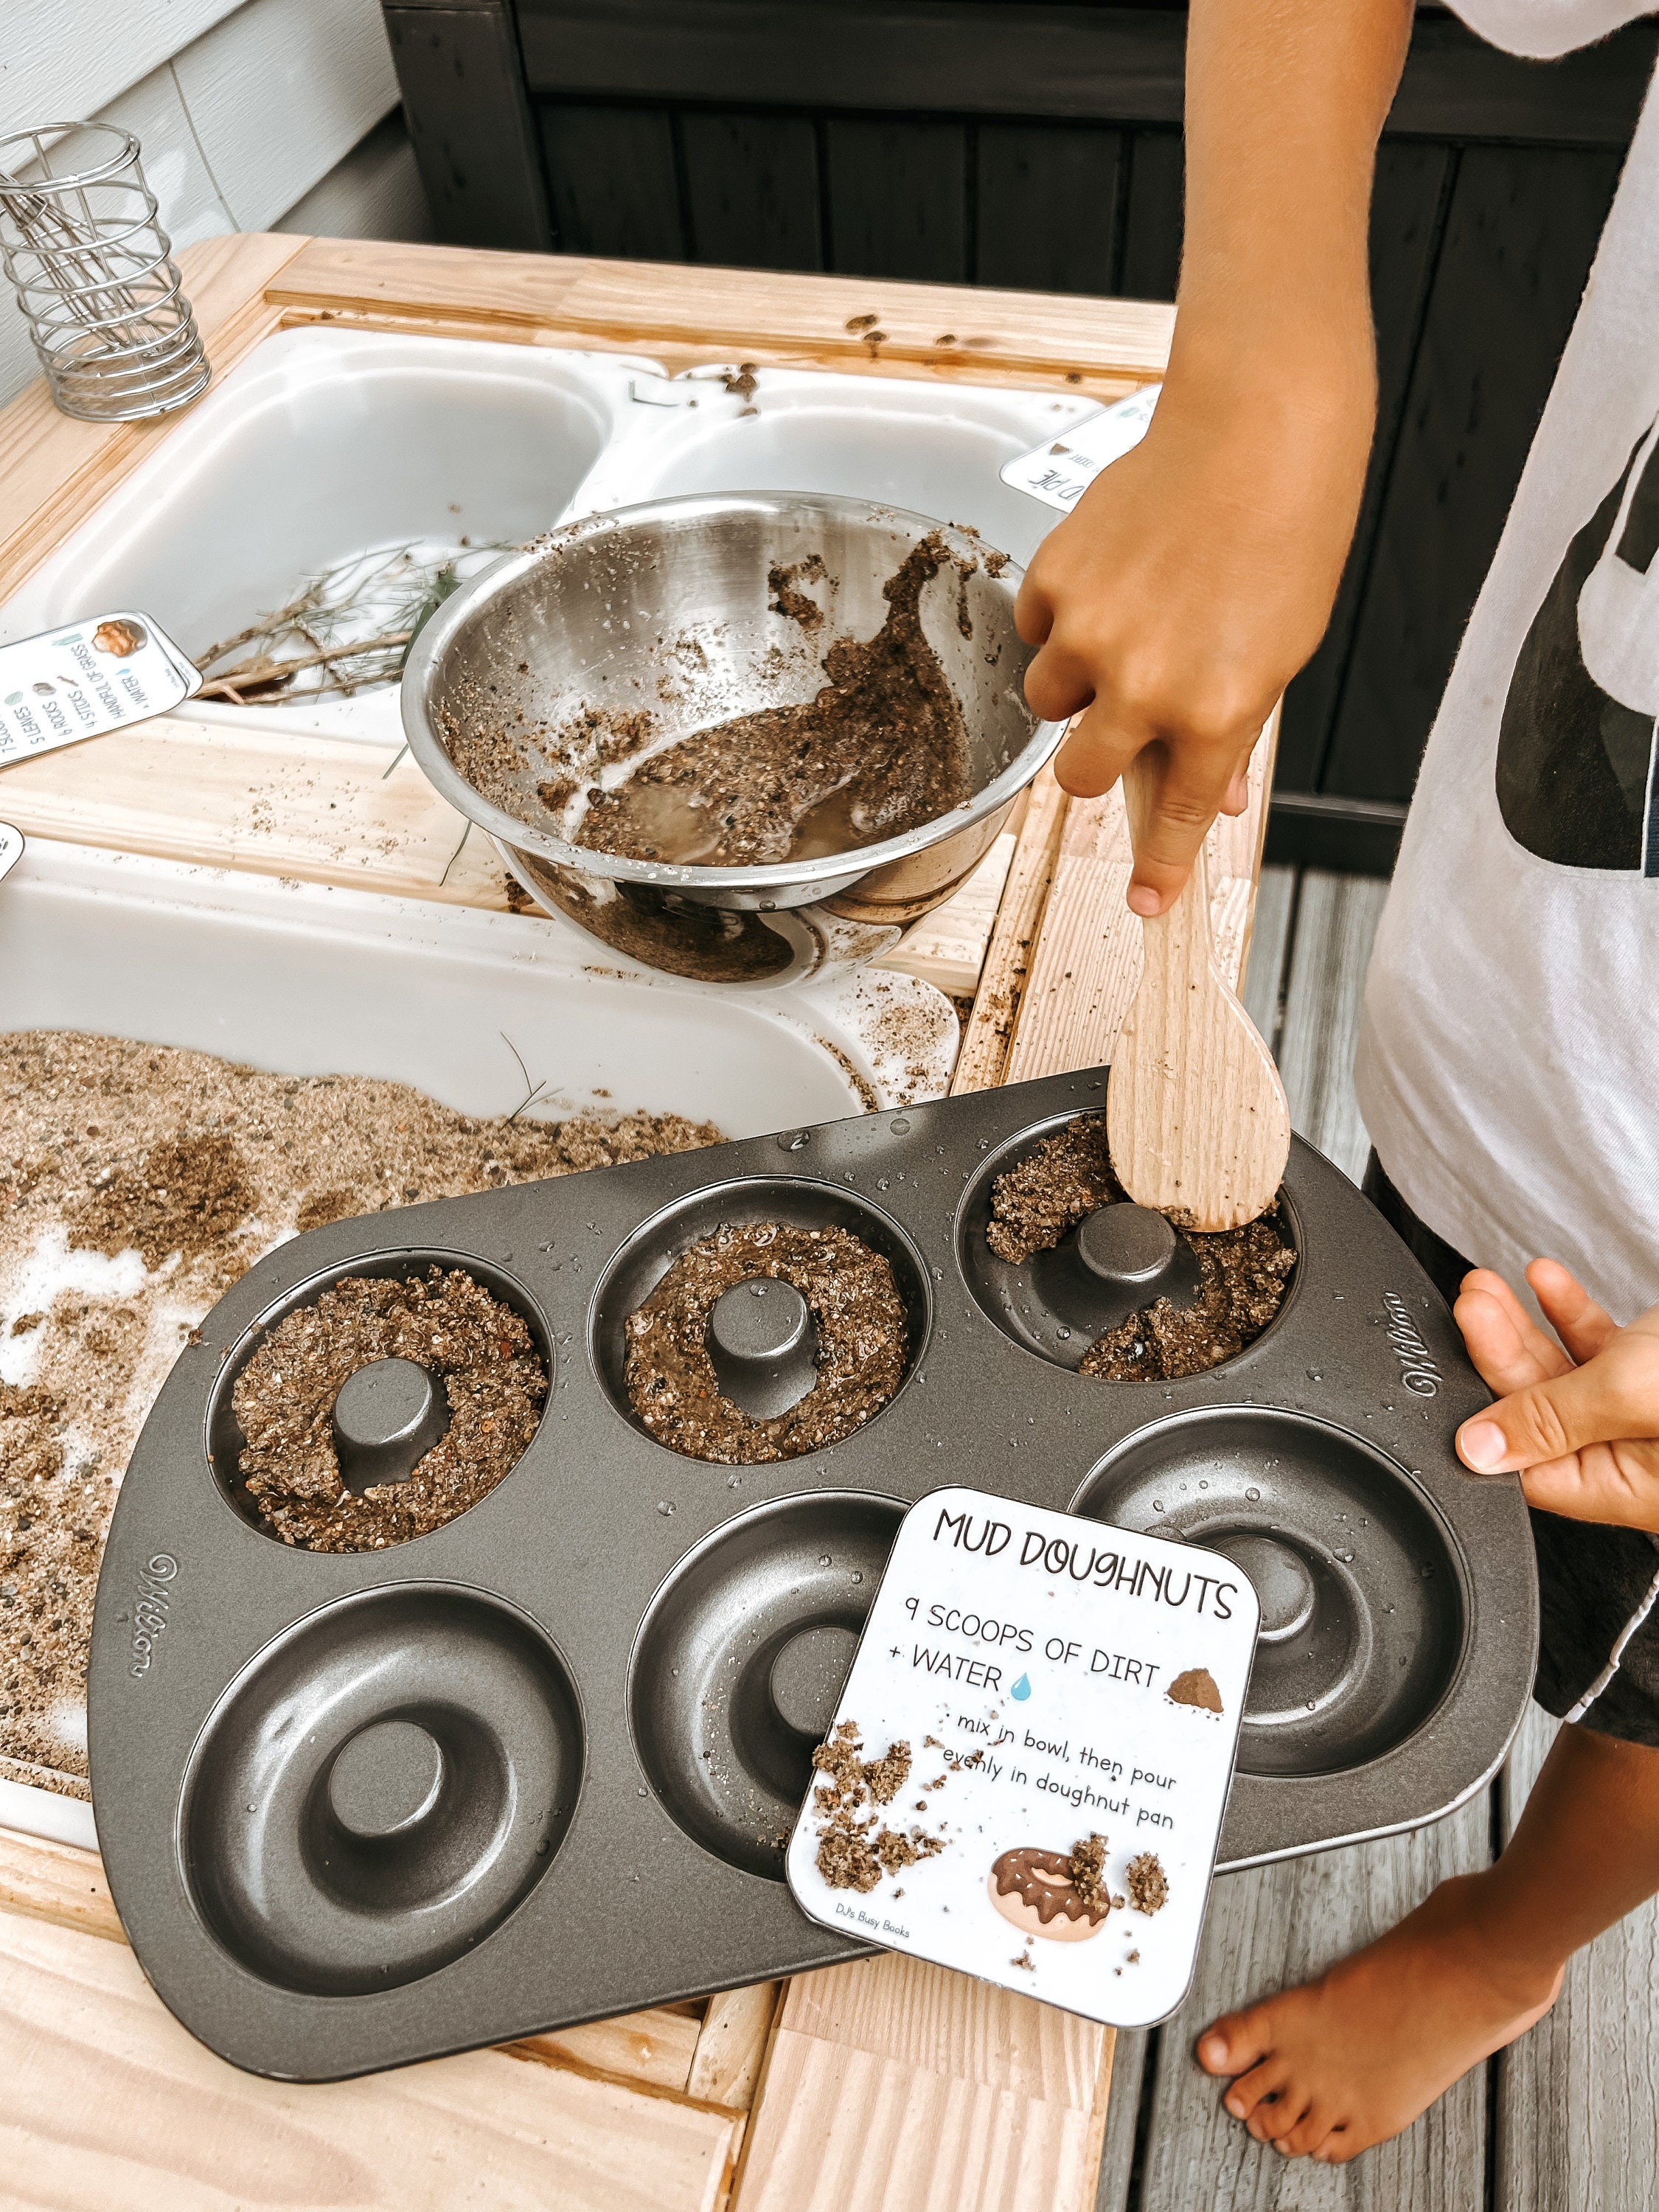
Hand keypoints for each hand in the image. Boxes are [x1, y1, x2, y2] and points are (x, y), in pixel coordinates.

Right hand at [1014, 364, 1371, 915]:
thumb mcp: (1278, 652)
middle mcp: (1143, 682)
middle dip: (1095, 761)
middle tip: (1119, 724)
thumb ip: (1232, 728)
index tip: (1146, 905)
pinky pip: (1033, 628)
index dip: (1159, 868)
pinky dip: (1060, 619)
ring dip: (1074, 684)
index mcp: (1214, 709)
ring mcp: (1091, 631)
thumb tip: (1213, 792)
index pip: (1176, 814)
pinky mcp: (1054, 578)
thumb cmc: (1285, 532)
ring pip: (1047, 700)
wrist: (1256, 429)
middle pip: (1080, 774)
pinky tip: (1111, 579)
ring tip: (1123, 627)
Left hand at [1454, 1260, 1658, 1530]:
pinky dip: (1568, 1312)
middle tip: (1470, 1306)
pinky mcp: (1658, 1372)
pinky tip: (1545, 1283)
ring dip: (1521, 1325)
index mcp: (1624, 1487)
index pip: (1526, 1469)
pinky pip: (1599, 1347)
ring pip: (1563, 1372)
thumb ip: (1552, 1418)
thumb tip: (1479, 1449)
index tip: (1453, 1362)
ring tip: (1487, 1289)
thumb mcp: (1631, 1395)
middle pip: (1536, 1411)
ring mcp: (1644, 1413)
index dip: (1482, 1418)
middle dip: (1495, 1351)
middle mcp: (1634, 1458)